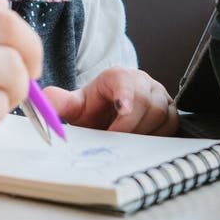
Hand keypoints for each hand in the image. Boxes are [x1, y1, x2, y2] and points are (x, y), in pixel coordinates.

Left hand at [43, 67, 178, 135]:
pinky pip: (173, 123)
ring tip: (128, 142)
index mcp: (118, 76)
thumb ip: (62, 102)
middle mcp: (142, 82)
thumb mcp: (76, 107)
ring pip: (162, 113)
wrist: (109, 115)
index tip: (121, 109)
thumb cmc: (94, 110)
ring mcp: (159, 95)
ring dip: (146, 132)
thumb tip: (46, 98)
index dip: (126, 95)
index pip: (126, 82)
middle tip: (116, 138)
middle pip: (146, 101)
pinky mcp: (170, 110)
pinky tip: (145, 142)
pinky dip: (160, 135)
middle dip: (131, 124)